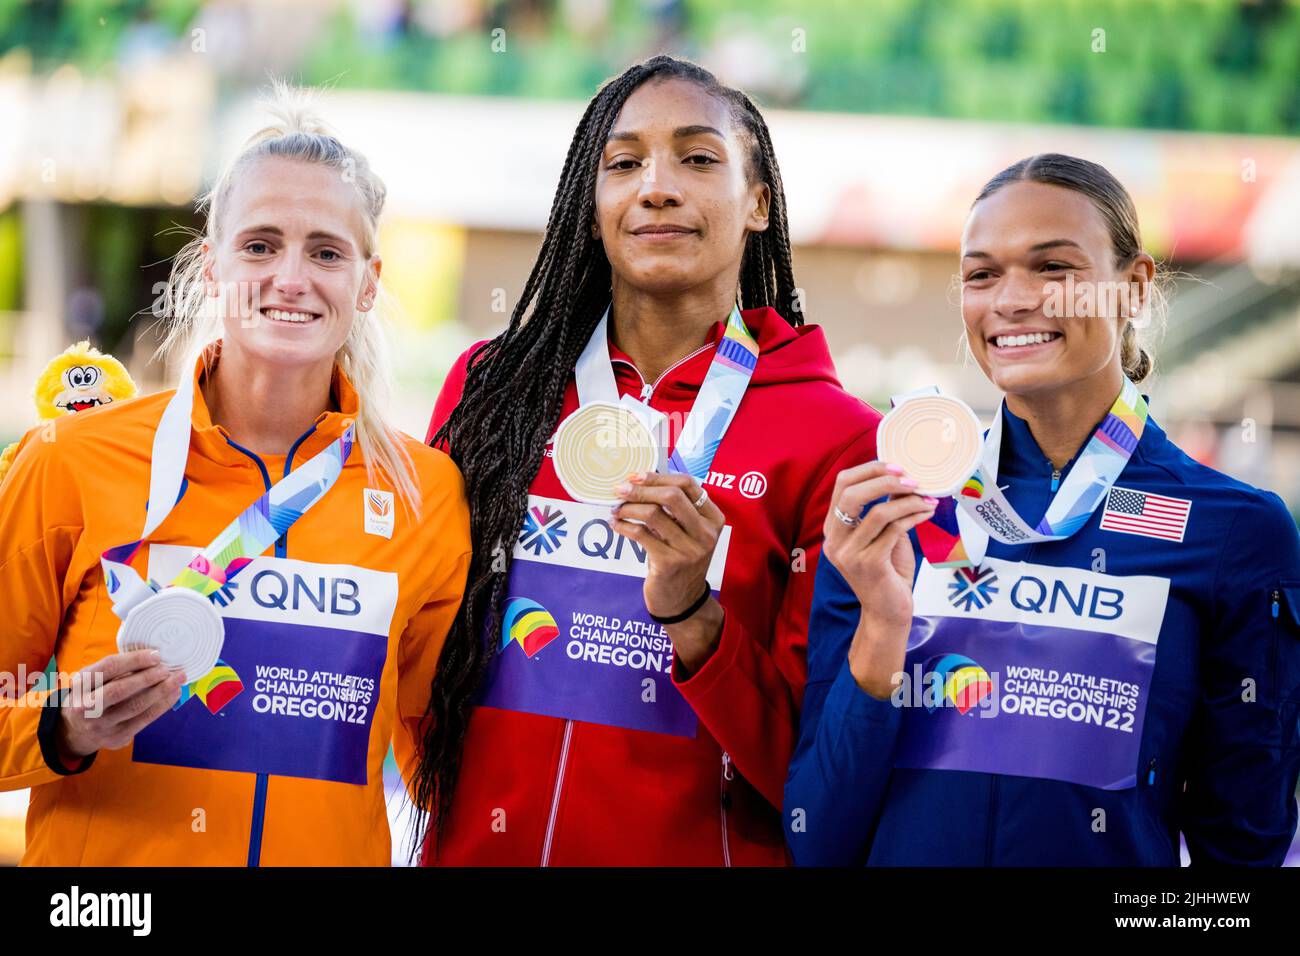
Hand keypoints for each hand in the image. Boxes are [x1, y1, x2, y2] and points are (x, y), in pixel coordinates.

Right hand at [58, 649, 185, 760]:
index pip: (108, 668)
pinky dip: (162, 705)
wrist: (77, 730)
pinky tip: (173, 694)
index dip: (134, 660)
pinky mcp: (116, 737)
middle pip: (120, 689)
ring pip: (135, 706)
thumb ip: (117, 669)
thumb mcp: (93, 678)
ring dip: (161, 691)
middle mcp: (86, 706)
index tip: (156, 655)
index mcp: (81, 684)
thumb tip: (155, 658)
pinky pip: (144, 720)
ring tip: (178, 679)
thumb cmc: (92, 695)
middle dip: (148, 677)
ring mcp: (101, 725)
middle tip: (168, 669)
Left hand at [610, 471, 726, 673]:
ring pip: (653, 514)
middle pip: (672, 496)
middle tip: (620, 489)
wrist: (682, 602)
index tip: (636, 476)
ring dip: (628, 508)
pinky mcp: (670, 563)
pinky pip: (641, 535)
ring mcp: (689, 550)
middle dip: (641, 489)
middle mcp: (706, 533)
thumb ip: (674, 509)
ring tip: (616, 510)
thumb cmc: (680, 560)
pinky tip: (616, 525)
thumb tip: (639, 481)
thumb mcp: (687, 533)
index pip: (688, 485)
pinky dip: (624, 526)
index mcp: (713, 519)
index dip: (659, 477)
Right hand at [823, 461, 936, 698]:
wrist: (888, 613)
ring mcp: (849, 554)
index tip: (897, 467)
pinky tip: (927, 513)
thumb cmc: (887, 574)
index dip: (868, 470)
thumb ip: (884, 511)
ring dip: (907, 500)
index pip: (841, 486)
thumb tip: (902, 479)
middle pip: (851, 494)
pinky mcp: (869, 564)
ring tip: (927, 498)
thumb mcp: (882, 537)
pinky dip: (914, 517)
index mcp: (833, 530)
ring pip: (877, 512)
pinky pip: (893, 530)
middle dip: (884, 480)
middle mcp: (835, 540)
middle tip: (912, 478)